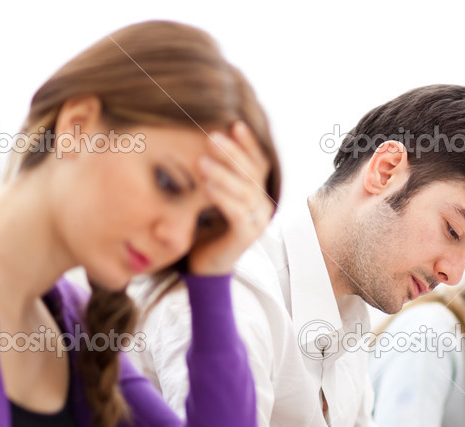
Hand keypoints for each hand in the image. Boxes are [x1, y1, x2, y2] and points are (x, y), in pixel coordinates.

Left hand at [188, 121, 274, 275]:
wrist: (204, 265)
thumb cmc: (205, 226)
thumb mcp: (210, 194)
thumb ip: (214, 172)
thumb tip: (204, 137)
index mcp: (256, 192)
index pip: (258, 162)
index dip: (249, 143)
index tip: (234, 124)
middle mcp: (262, 204)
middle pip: (252, 172)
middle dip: (232, 153)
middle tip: (211, 137)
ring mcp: (258, 221)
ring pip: (244, 191)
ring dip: (223, 174)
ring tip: (202, 162)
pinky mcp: (246, 236)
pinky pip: (237, 213)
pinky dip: (222, 197)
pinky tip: (207, 186)